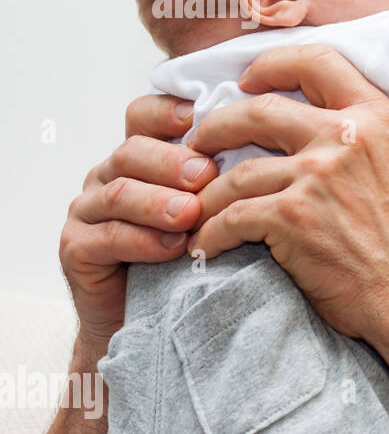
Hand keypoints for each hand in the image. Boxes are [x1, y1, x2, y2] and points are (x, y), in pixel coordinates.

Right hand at [58, 95, 216, 355]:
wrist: (157, 322)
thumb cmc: (193, 257)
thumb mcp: (214, 210)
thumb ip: (224, 178)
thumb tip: (266, 146)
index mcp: (141, 156)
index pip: (144, 116)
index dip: (168, 112)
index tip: (200, 117)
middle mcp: (110, 175)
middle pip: (133, 151)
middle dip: (172, 161)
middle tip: (206, 174)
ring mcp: (88, 211)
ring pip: (118, 193)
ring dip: (158, 202)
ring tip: (190, 215)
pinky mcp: (76, 249)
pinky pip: (105, 237)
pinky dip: (141, 241)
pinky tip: (171, 248)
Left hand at [185, 44, 388, 341]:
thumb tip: (366, 119)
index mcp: (379, 117)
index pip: (317, 61)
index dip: (272, 64)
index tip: (247, 80)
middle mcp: (346, 136)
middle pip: (258, 110)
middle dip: (218, 126)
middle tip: (201, 143)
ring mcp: (317, 176)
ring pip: (236, 173)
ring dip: (209, 194)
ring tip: (199, 209)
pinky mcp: (292, 218)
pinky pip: (231, 217)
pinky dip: (212, 233)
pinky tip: (208, 245)